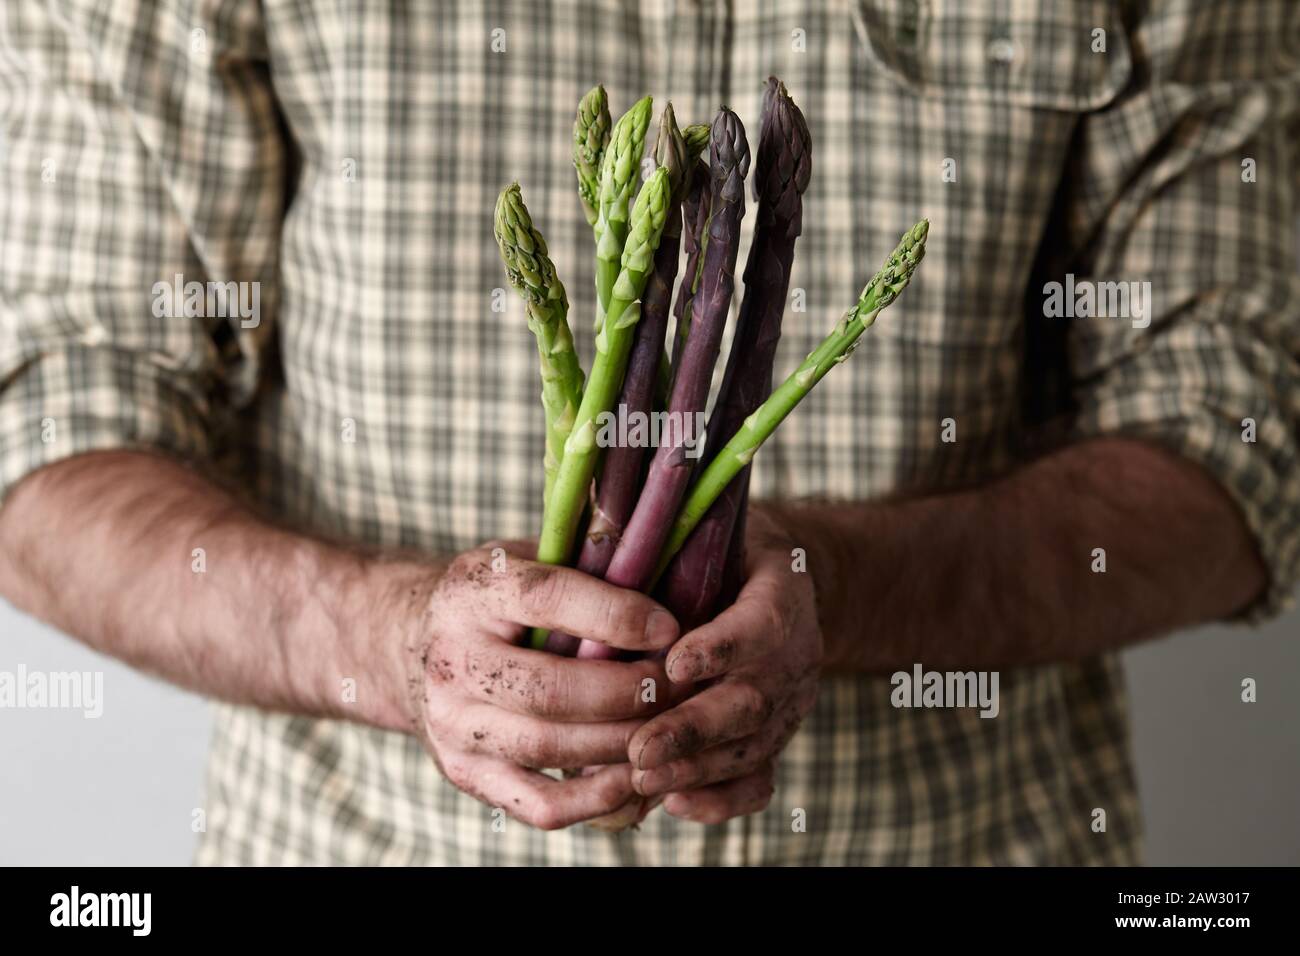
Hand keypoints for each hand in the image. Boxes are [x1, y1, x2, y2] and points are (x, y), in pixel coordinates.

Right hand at [398, 540, 680, 829]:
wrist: (409, 642)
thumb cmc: (500, 597)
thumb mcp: (527, 558)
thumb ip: (586, 564)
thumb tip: (675, 574)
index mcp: (473, 590)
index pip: (545, 599)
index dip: (616, 615)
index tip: (670, 627)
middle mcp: (452, 659)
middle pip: (549, 689)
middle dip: (628, 692)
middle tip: (679, 686)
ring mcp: (452, 723)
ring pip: (548, 747)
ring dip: (622, 744)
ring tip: (670, 730)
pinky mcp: (464, 772)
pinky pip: (539, 804)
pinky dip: (597, 799)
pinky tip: (638, 776)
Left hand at [626, 507, 822, 822]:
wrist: (774, 580)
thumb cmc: (719, 549)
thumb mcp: (705, 531)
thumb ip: (665, 549)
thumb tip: (594, 563)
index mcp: (783, 591)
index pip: (762, 623)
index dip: (722, 647)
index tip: (673, 665)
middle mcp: (797, 651)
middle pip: (754, 698)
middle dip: (694, 728)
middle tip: (641, 747)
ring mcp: (791, 699)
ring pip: (752, 744)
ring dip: (696, 768)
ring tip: (642, 777)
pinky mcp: (776, 734)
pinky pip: (759, 778)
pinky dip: (720, 799)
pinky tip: (675, 803)